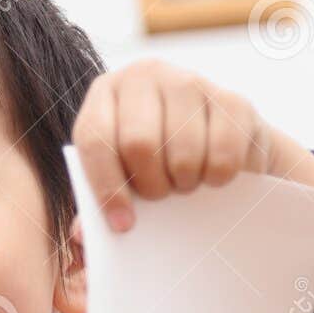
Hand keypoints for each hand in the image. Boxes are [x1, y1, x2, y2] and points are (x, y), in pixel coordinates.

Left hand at [72, 58, 272, 233]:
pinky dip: (218, 178)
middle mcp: (144, 77)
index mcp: (105, 96)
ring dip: (186, 183)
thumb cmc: (154, 162)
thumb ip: (95, 204)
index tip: (123, 225)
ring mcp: (189, 81)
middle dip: (151, 186)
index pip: (95, 140)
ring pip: (183, 152)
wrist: (216, 141)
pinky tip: (213, 176)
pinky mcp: (232, 99)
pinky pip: (224, 154)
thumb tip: (80, 235)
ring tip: (185, 183)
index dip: (106, 187)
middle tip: (162, 196)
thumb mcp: (120, 175)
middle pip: (139, 143)